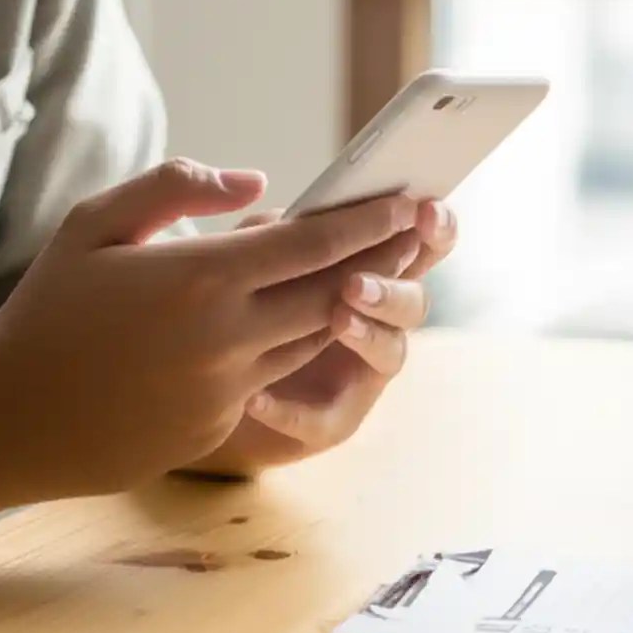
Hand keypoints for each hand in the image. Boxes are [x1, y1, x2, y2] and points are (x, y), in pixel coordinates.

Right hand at [0, 158, 415, 511]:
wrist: (19, 416)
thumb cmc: (51, 309)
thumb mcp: (95, 223)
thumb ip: (177, 188)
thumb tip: (257, 183)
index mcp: (201, 278)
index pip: (312, 244)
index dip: (367, 222)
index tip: (404, 202)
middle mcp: (229, 335)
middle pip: (335, 291)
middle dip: (384, 259)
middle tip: (420, 233)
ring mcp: (231, 384)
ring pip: (317, 335)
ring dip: (355, 301)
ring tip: (383, 269)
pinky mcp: (226, 421)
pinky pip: (283, 372)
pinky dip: (305, 340)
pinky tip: (322, 317)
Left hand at [186, 199, 456, 474]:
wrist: (198, 385)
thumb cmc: (228, 311)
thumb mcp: (241, 258)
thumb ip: (268, 231)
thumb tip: (289, 215)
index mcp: (372, 271)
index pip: (420, 245)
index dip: (434, 228)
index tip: (423, 210)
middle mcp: (379, 321)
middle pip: (413, 301)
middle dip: (392, 288)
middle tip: (355, 283)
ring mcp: (362, 372)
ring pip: (390, 353)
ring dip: (368, 335)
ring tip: (336, 320)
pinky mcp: (332, 421)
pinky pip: (328, 419)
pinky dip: (295, 411)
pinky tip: (257, 401)